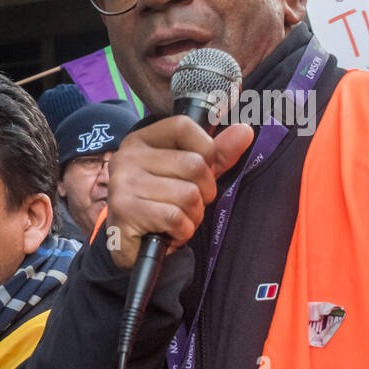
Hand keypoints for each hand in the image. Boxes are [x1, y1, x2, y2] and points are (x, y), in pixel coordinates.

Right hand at [104, 117, 254, 269]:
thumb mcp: (189, 175)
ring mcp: (123, 183)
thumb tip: (245, 131)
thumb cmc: (160, 204)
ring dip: (193, 215)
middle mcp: (127, 157)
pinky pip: (175, 217)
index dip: (205, 149)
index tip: (201, 170)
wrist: (127, 243)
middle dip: (204, 192)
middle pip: (193, 164)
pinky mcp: (125, 210)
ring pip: (188, 194)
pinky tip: (169, 232)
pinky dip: (182, 230)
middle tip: (188, 204)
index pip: (182, 126)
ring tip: (177, 220)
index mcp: (140, 141)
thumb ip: (217, 154)